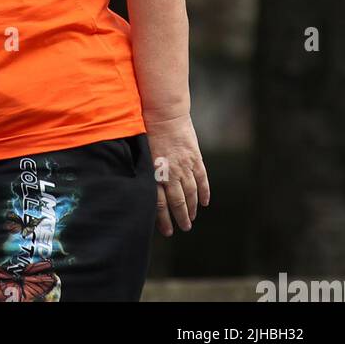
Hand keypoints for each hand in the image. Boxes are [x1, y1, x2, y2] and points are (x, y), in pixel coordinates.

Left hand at [144, 111, 209, 235]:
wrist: (164, 112)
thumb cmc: (146, 129)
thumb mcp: (140, 152)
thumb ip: (143, 170)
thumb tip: (139, 187)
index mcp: (154, 172)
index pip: (159, 203)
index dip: (163, 219)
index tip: (167, 231)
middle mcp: (170, 172)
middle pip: (177, 201)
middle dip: (181, 217)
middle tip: (184, 228)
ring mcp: (184, 166)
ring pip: (191, 193)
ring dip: (193, 207)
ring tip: (192, 218)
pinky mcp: (195, 158)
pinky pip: (202, 179)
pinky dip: (204, 192)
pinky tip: (205, 202)